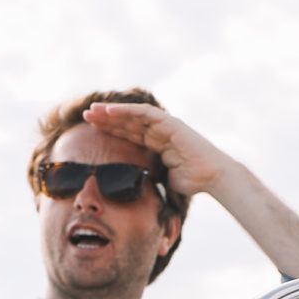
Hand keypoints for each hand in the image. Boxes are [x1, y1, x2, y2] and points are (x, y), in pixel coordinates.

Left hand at [81, 100, 225, 198]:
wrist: (212, 177)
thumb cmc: (192, 181)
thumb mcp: (161, 179)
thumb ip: (148, 177)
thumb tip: (133, 188)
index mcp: (156, 143)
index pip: (129, 134)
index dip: (110, 131)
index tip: (91, 130)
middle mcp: (159, 131)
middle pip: (127, 122)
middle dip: (106, 119)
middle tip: (85, 116)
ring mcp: (165, 125)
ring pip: (133, 115)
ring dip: (111, 112)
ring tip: (92, 112)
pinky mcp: (170, 122)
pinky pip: (144, 113)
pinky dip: (126, 111)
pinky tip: (110, 111)